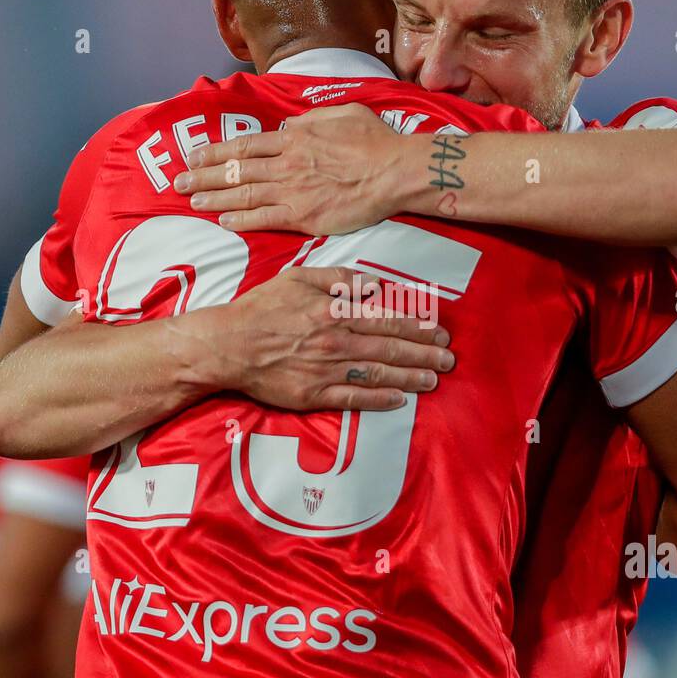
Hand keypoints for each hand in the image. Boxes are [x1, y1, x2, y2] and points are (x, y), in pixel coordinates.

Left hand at [173, 104, 405, 233]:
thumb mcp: (341, 113)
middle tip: (178, 181)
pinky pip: (265, 218)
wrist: (394, 171)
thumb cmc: (374, 140)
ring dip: (215, 199)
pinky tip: (223, 222)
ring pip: (244, 195)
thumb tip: (288, 126)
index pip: (245, 144)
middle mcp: (287, 163)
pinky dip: (242, 220)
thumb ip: (309, 120)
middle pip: (236, 170)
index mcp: (294, 137)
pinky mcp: (305, 216)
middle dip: (203, 175)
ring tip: (192, 201)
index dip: (216, 151)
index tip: (195, 155)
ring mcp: (293, 191)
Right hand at [190, 264, 453, 411]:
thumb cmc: (261, 308)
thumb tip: (374, 284)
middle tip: (448, 359)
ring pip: (378, 374)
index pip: (388, 320)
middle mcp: (337, 341)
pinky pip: (354, 398)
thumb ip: (339, 278)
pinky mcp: (314, 395)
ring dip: (410, 377)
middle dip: (424, 354)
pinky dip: (379, 399)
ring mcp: (326, 370)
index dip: (418, 327)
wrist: (227, 345)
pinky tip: (400, 400)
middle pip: (391, 349)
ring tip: (434, 380)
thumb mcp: (299, 277)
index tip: (440, 332)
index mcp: (335, 310)